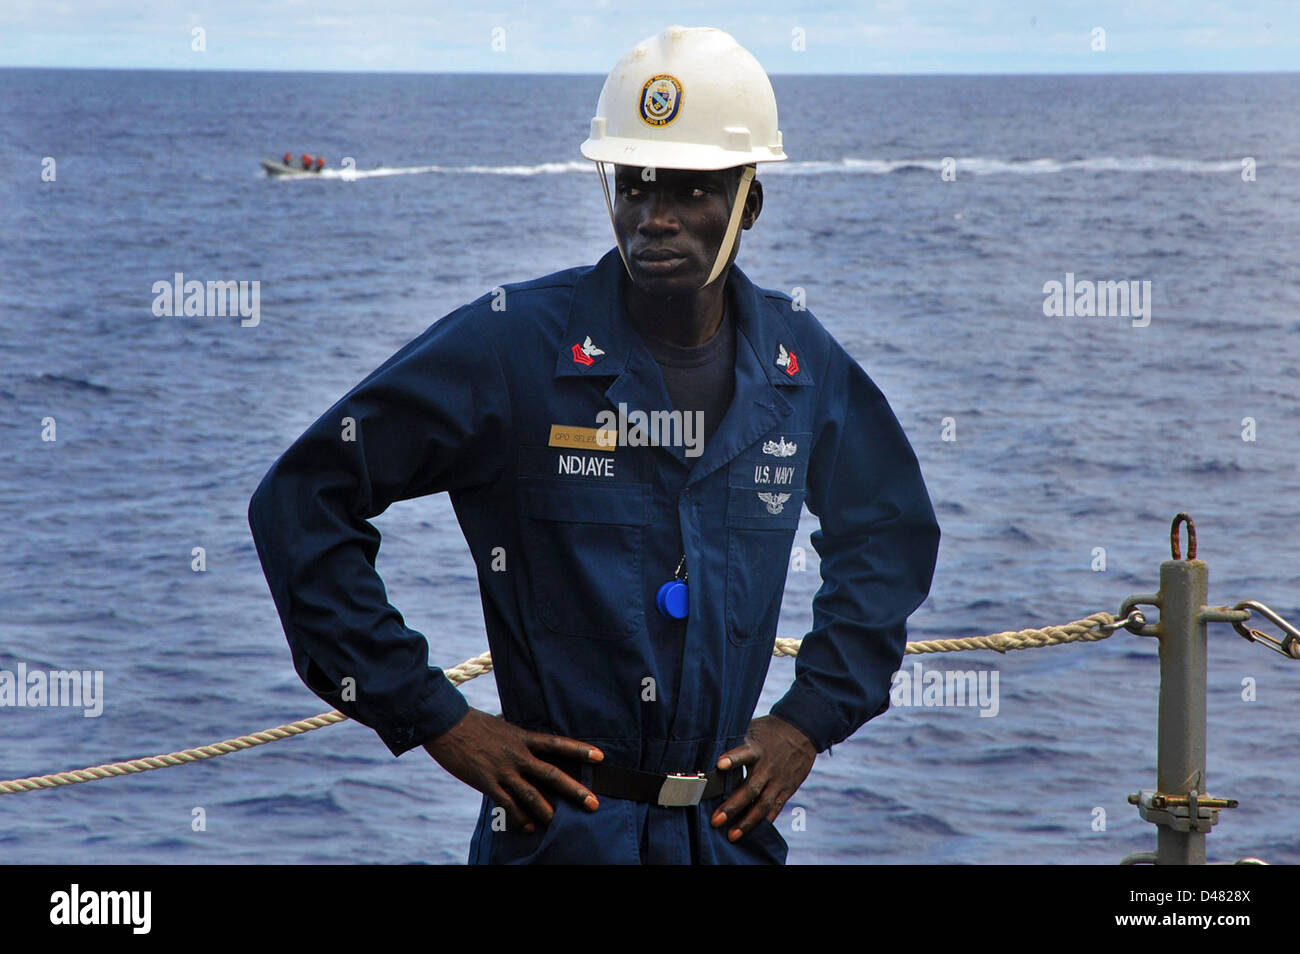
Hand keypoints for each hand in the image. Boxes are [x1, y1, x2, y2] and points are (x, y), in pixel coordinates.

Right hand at [423, 708, 603, 832]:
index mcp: (523, 737)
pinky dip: (520, 818)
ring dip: (547, 811)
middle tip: (593, 803)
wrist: (446, 724)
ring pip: (532, 794)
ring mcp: (503, 769)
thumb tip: (526, 741)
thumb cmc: (473, 723)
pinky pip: (507, 804)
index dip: (579, 749)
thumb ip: (517, 737)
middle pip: (552, 774)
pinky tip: (528, 826)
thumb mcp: (502, 726)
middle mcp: (517, 754)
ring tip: (557, 822)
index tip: (600, 756)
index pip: (557, 743)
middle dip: (575, 790)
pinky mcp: (486, 782)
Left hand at [710, 715, 815, 841]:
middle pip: (750, 788)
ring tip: (732, 835)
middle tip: (716, 820)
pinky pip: (775, 809)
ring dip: (747, 822)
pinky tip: (752, 833)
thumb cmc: (769, 731)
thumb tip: (709, 755)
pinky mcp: (787, 789)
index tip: (719, 764)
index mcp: (756, 749)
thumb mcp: (752, 730)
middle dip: (733, 806)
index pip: (743, 754)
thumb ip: (736, 745)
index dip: (732, 759)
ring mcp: (778, 780)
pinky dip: (764, 821)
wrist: (801, 730)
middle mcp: (768, 767)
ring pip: (763, 805)